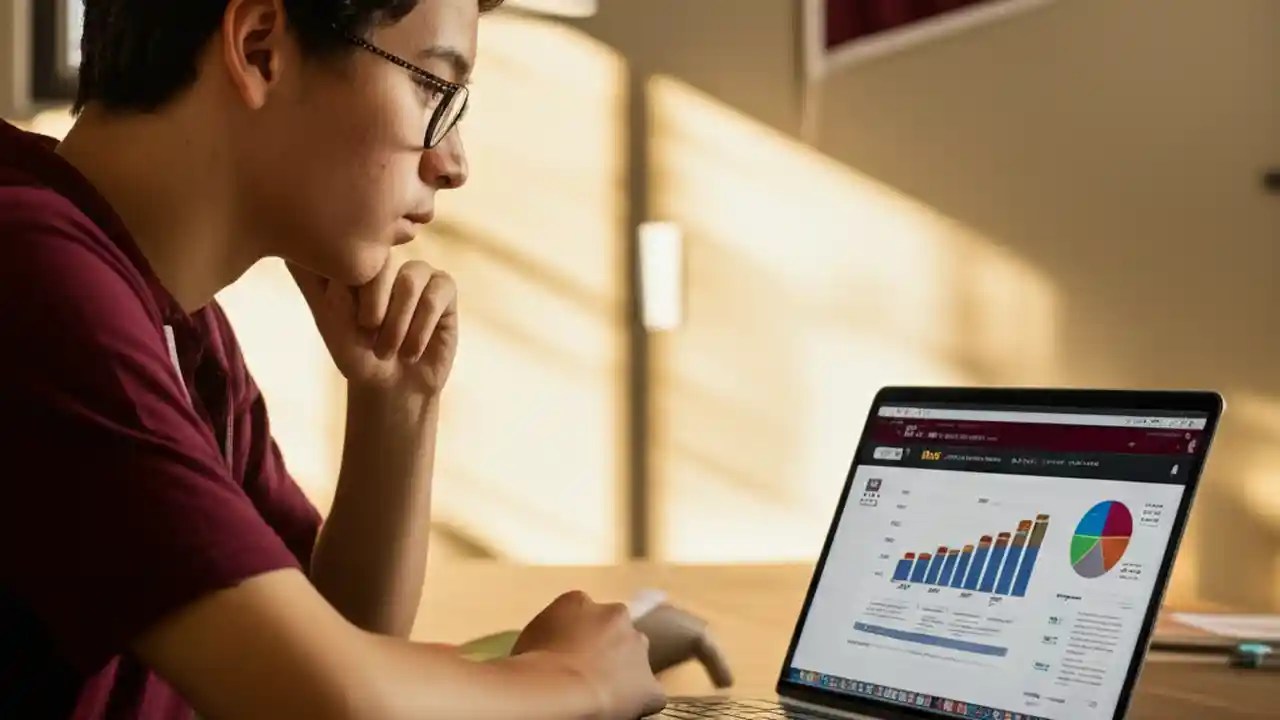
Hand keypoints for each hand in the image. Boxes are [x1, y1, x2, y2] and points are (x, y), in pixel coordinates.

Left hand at [290, 259, 457, 396]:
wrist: (391, 386)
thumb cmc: (358, 355)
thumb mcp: (333, 325)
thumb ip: (333, 287)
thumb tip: (335, 257)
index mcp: (353, 262)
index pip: (349, 252)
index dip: (346, 288)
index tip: (345, 321)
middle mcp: (385, 261)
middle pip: (381, 261)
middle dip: (373, 304)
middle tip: (368, 334)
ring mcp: (416, 272)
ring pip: (410, 279)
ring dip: (398, 323)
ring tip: (388, 350)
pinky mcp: (443, 287)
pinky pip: (436, 294)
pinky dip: (421, 328)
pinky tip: (412, 350)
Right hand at [513, 591, 666, 719]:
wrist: (557, 689)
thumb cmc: (530, 664)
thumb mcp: (530, 633)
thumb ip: (551, 630)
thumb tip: (552, 642)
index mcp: (580, 602)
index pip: (582, 615)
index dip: (574, 638)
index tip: (565, 656)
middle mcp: (615, 616)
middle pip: (615, 631)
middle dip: (605, 648)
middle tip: (584, 673)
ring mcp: (637, 650)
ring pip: (634, 660)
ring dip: (623, 673)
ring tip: (599, 695)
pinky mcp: (650, 686)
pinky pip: (647, 695)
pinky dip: (636, 704)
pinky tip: (616, 712)